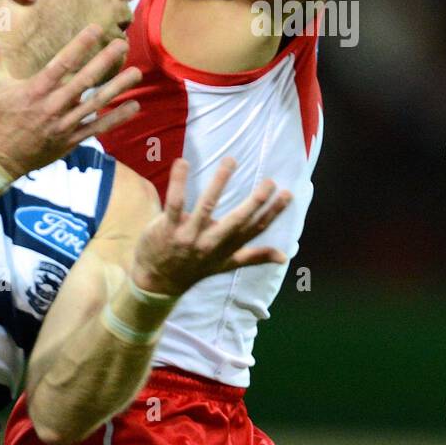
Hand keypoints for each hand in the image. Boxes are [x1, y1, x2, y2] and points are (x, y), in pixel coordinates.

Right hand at [0, 24, 141, 177]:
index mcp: (36, 89)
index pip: (62, 63)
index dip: (80, 45)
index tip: (97, 29)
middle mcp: (53, 105)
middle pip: (84, 80)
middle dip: (105, 61)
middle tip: (123, 44)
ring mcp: (64, 124)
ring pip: (96, 103)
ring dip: (118, 87)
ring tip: (137, 72)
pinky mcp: (71, 139)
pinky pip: (98, 127)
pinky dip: (116, 118)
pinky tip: (134, 106)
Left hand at [130, 158, 291, 295]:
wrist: (157, 283)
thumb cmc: (195, 268)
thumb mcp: (227, 265)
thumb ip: (254, 257)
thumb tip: (284, 257)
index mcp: (227, 248)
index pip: (254, 229)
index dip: (273, 213)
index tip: (287, 194)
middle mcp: (211, 243)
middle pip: (236, 221)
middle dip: (254, 202)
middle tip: (270, 182)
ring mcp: (189, 236)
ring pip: (206, 206)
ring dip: (219, 183)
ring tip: (231, 161)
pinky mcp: (168, 228)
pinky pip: (174, 203)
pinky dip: (178, 182)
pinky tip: (182, 162)